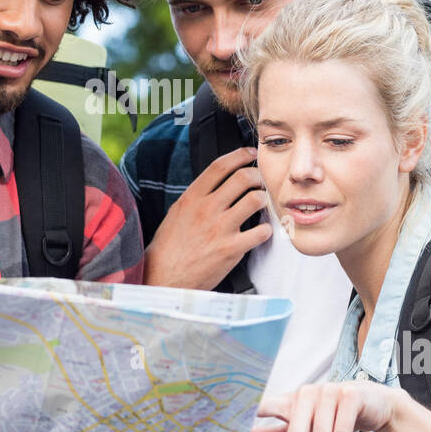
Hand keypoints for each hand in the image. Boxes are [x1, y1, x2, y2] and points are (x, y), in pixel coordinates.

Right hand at [143, 147, 272, 290]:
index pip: (220, 166)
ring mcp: (220, 229)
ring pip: (255, 200)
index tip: (250, 153)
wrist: (164, 278)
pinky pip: (261, 232)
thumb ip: (196, 198)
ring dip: (263, 200)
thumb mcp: (176, 214)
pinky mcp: (231, 249)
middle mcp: (207, 209)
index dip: (239, 155)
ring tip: (262, 204)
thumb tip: (214, 185)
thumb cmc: (168, 248)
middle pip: (242, 178)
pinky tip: (261, 232)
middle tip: (260, 180)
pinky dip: (266, 230)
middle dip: (257, 175)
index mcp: (192, 198)